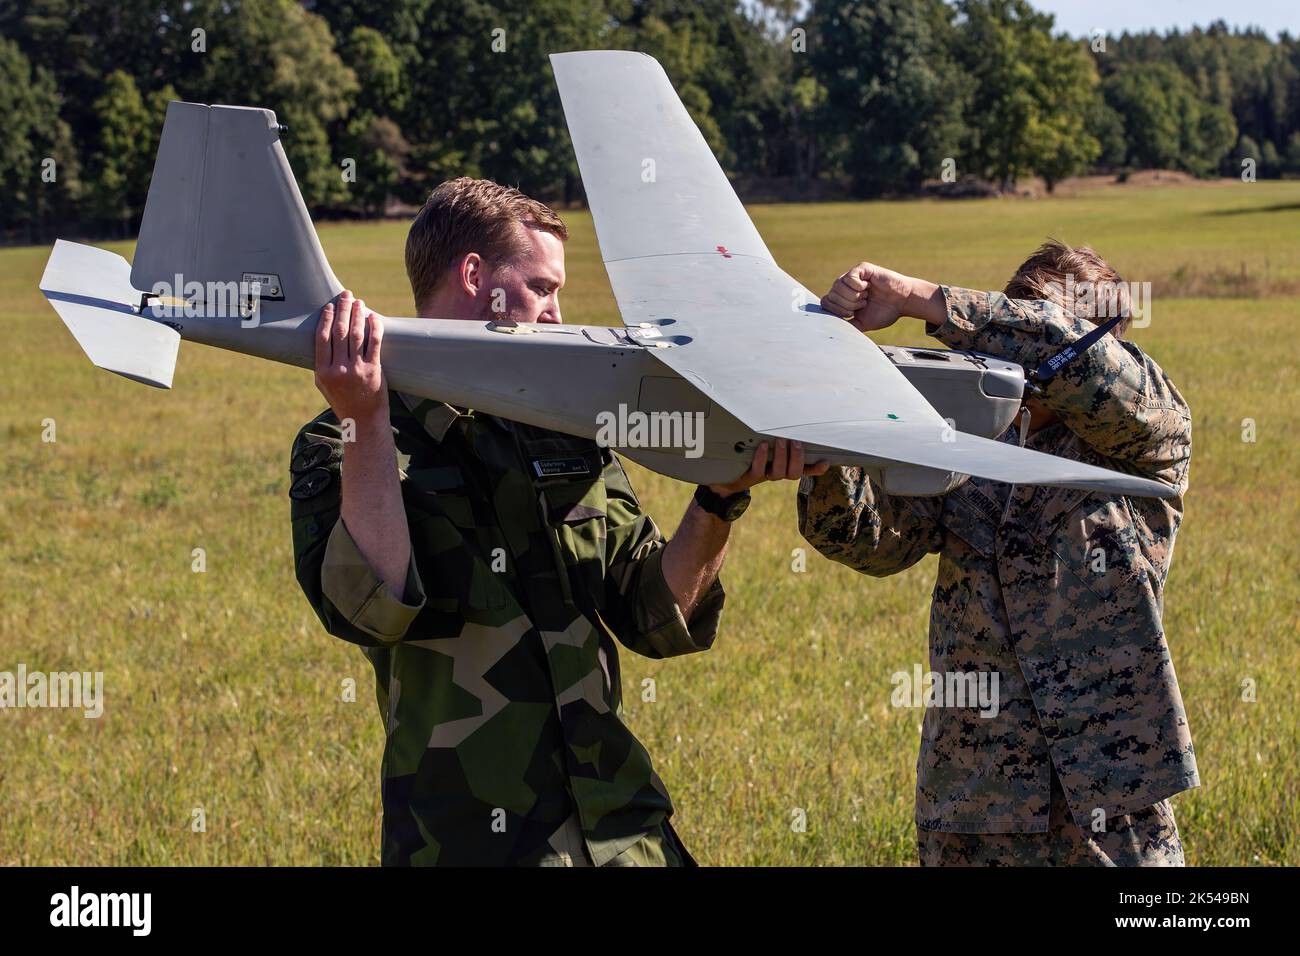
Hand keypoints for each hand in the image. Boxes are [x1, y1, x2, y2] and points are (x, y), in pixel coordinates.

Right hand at [314, 290, 387, 425]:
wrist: (363, 420)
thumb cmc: (342, 401)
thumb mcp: (324, 385)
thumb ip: (322, 363)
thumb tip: (323, 338)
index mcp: (323, 372)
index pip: (322, 338)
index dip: (326, 319)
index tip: (330, 306)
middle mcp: (339, 369)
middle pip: (339, 332)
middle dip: (343, 310)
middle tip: (346, 296)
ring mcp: (357, 369)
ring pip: (356, 335)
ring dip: (357, 315)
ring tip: (359, 303)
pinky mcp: (374, 370)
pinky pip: (374, 344)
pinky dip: (374, 328)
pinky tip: (373, 318)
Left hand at [710, 439, 829, 495]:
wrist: (728, 474)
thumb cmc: (752, 453)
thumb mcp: (767, 444)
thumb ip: (780, 435)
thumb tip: (790, 415)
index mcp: (786, 466)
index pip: (806, 469)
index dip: (816, 468)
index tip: (826, 461)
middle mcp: (778, 473)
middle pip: (794, 472)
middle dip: (797, 457)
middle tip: (796, 442)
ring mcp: (765, 476)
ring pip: (779, 472)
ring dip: (781, 455)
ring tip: (780, 440)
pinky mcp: (750, 477)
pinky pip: (758, 470)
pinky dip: (761, 457)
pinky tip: (762, 446)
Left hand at [820, 261, 917, 332]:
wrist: (903, 302)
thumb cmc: (885, 312)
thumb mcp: (862, 323)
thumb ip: (847, 326)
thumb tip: (832, 331)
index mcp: (843, 298)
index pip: (826, 302)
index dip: (836, 311)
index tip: (851, 314)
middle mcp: (845, 286)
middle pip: (831, 295)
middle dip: (847, 305)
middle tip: (863, 304)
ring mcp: (853, 276)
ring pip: (838, 286)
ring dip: (853, 297)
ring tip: (866, 297)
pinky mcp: (862, 269)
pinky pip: (849, 277)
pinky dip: (858, 286)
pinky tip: (868, 287)